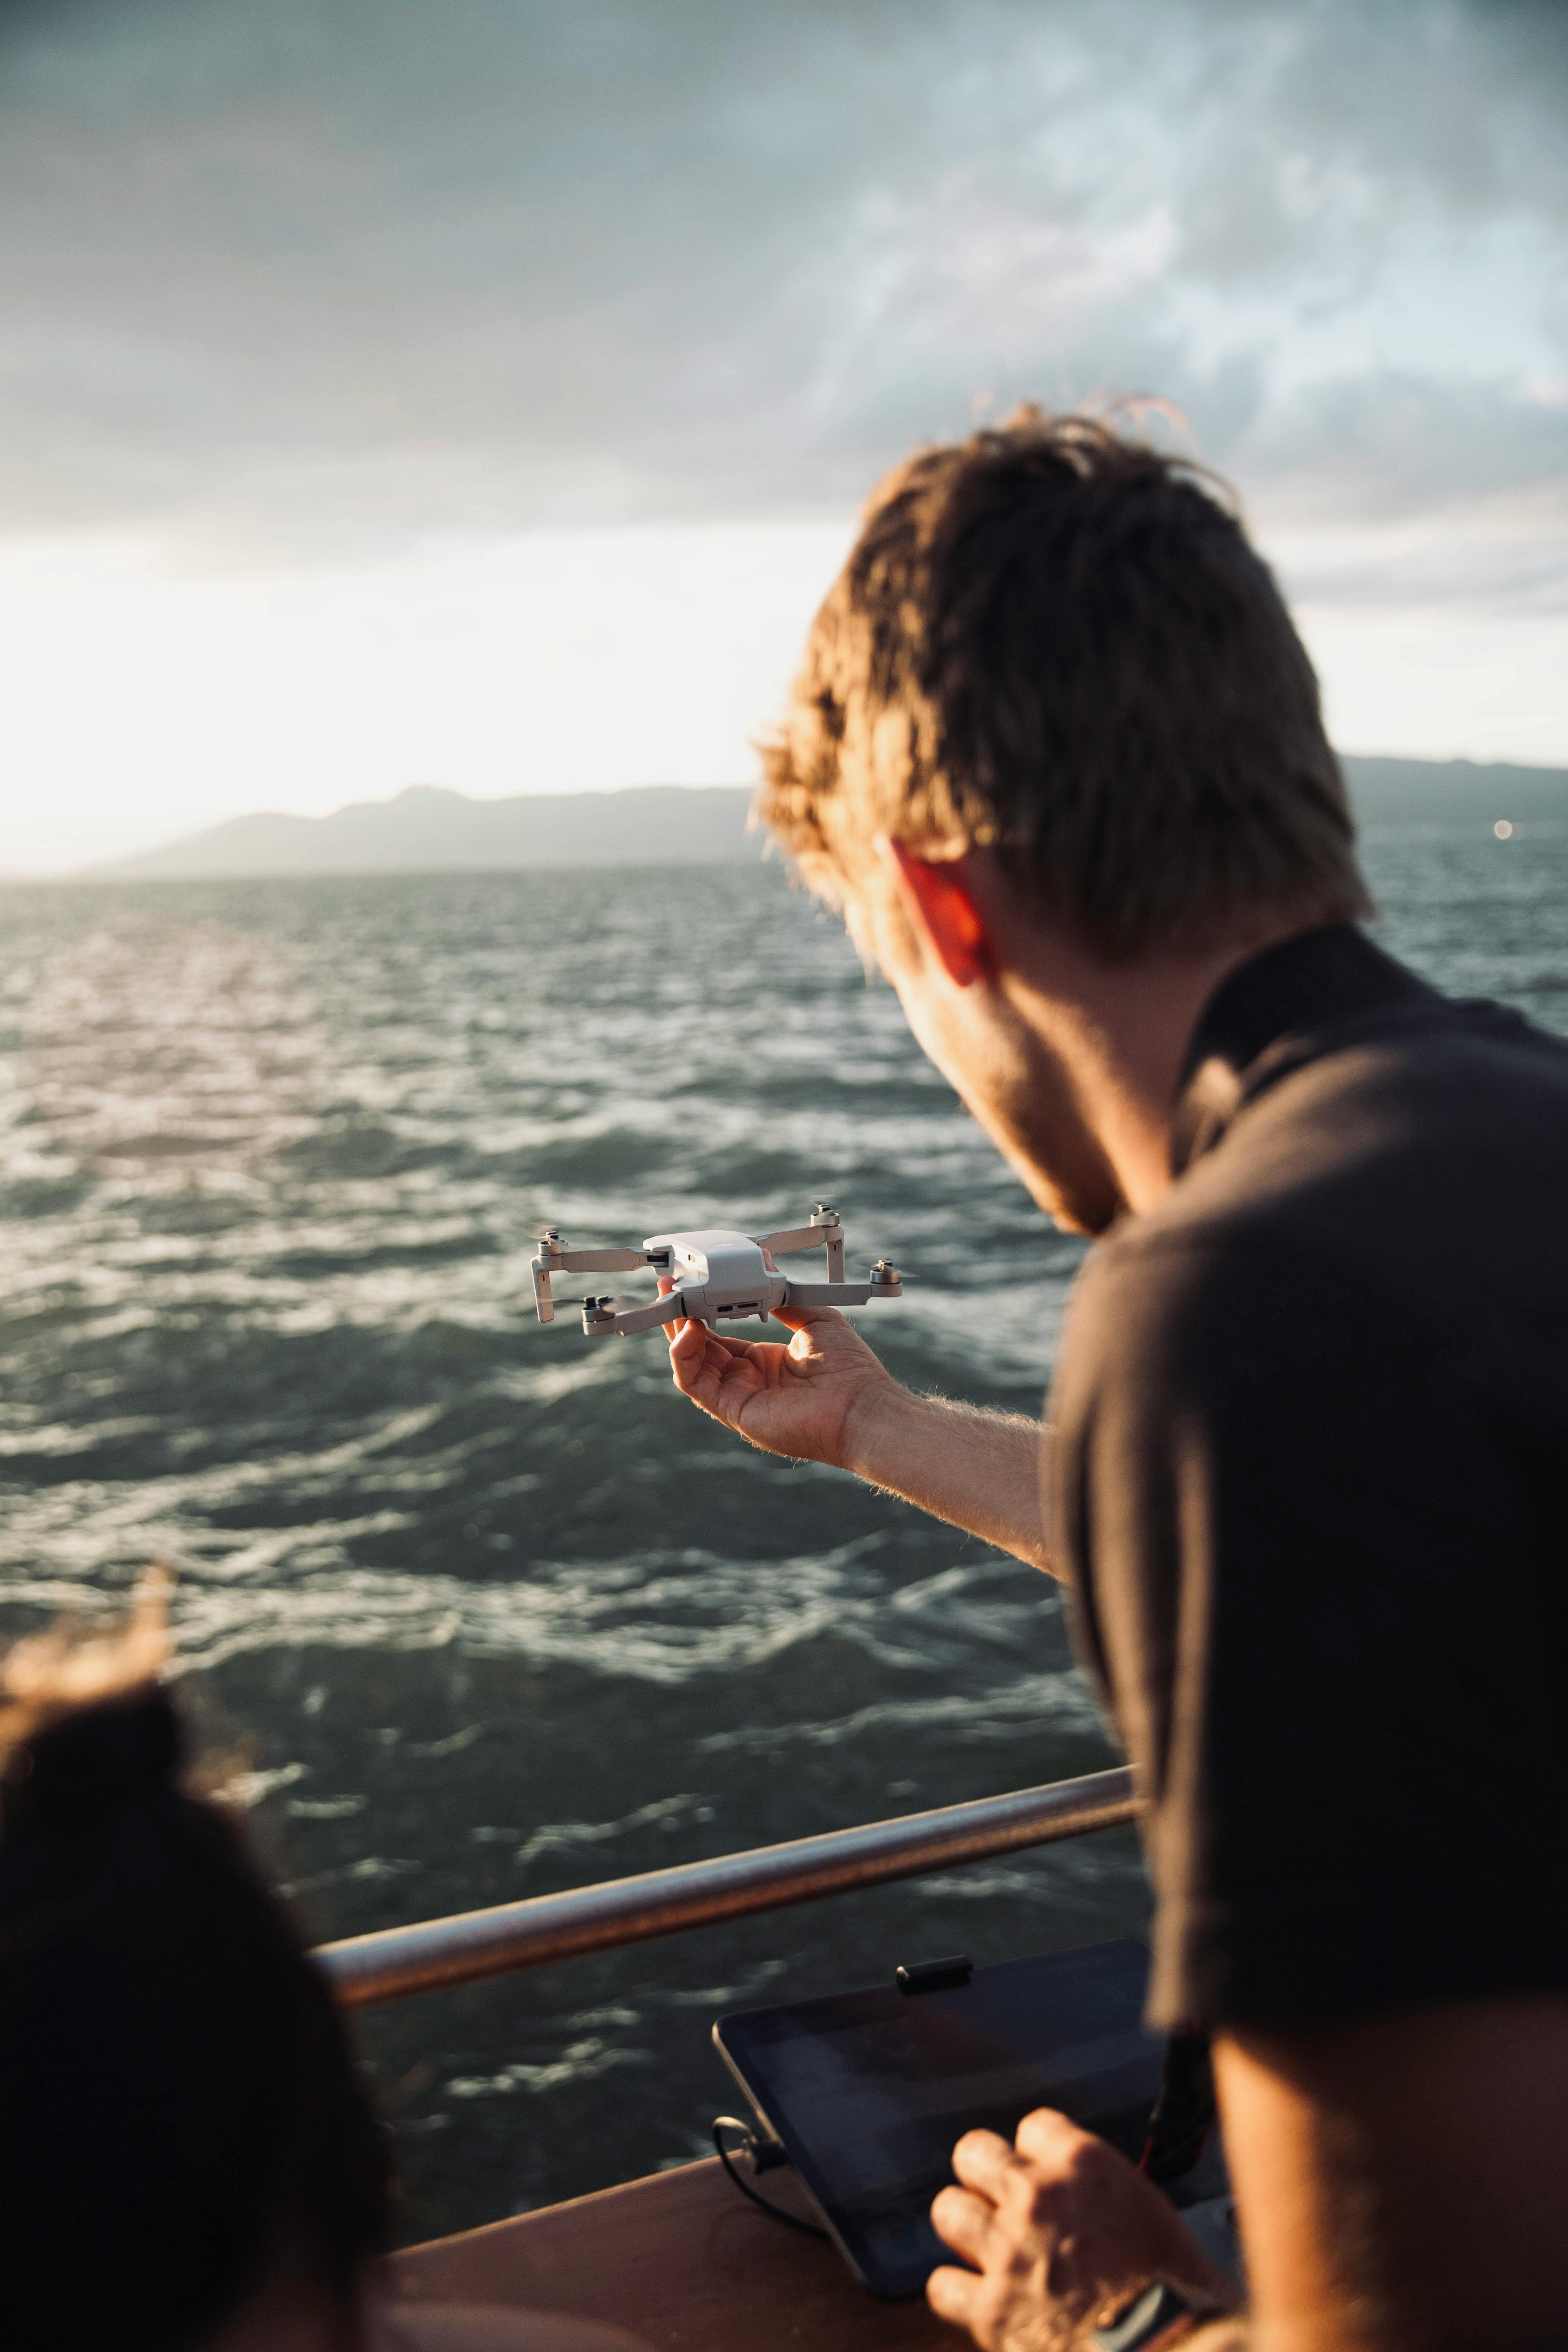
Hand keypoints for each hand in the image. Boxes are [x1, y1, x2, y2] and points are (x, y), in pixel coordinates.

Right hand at [664, 1292, 899, 1471]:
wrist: (862, 1407)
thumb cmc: (849, 1370)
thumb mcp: (815, 1319)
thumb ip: (783, 1296)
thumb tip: (762, 1266)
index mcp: (764, 1361)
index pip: (720, 1336)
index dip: (703, 1311)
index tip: (693, 1285)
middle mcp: (747, 1380)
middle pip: (699, 1349)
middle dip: (681, 1317)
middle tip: (669, 1288)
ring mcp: (737, 1397)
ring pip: (690, 1365)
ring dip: (676, 1333)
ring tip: (673, 1302)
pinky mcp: (733, 1411)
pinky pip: (694, 1383)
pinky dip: (683, 1356)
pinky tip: (688, 1329)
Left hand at [928, 2110, 1235, 2351]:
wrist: (1169, 2347)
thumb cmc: (1174, 2289)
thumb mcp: (1149, 2211)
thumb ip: (1100, 2191)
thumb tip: (1079, 2197)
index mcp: (1081, 2162)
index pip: (1033, 2127)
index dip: (1038, 2155)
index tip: (1044, 2175)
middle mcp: (1036, 2195)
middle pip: (974, 2153)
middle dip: (984, 2175)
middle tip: (998, 2201)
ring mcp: (1008, 2250)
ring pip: (949, 2210)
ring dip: (966, 2227)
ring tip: (984, 2246)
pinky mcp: (993, 2309)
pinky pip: (943, 2284)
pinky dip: (957, 2292)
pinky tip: (978, 2298)